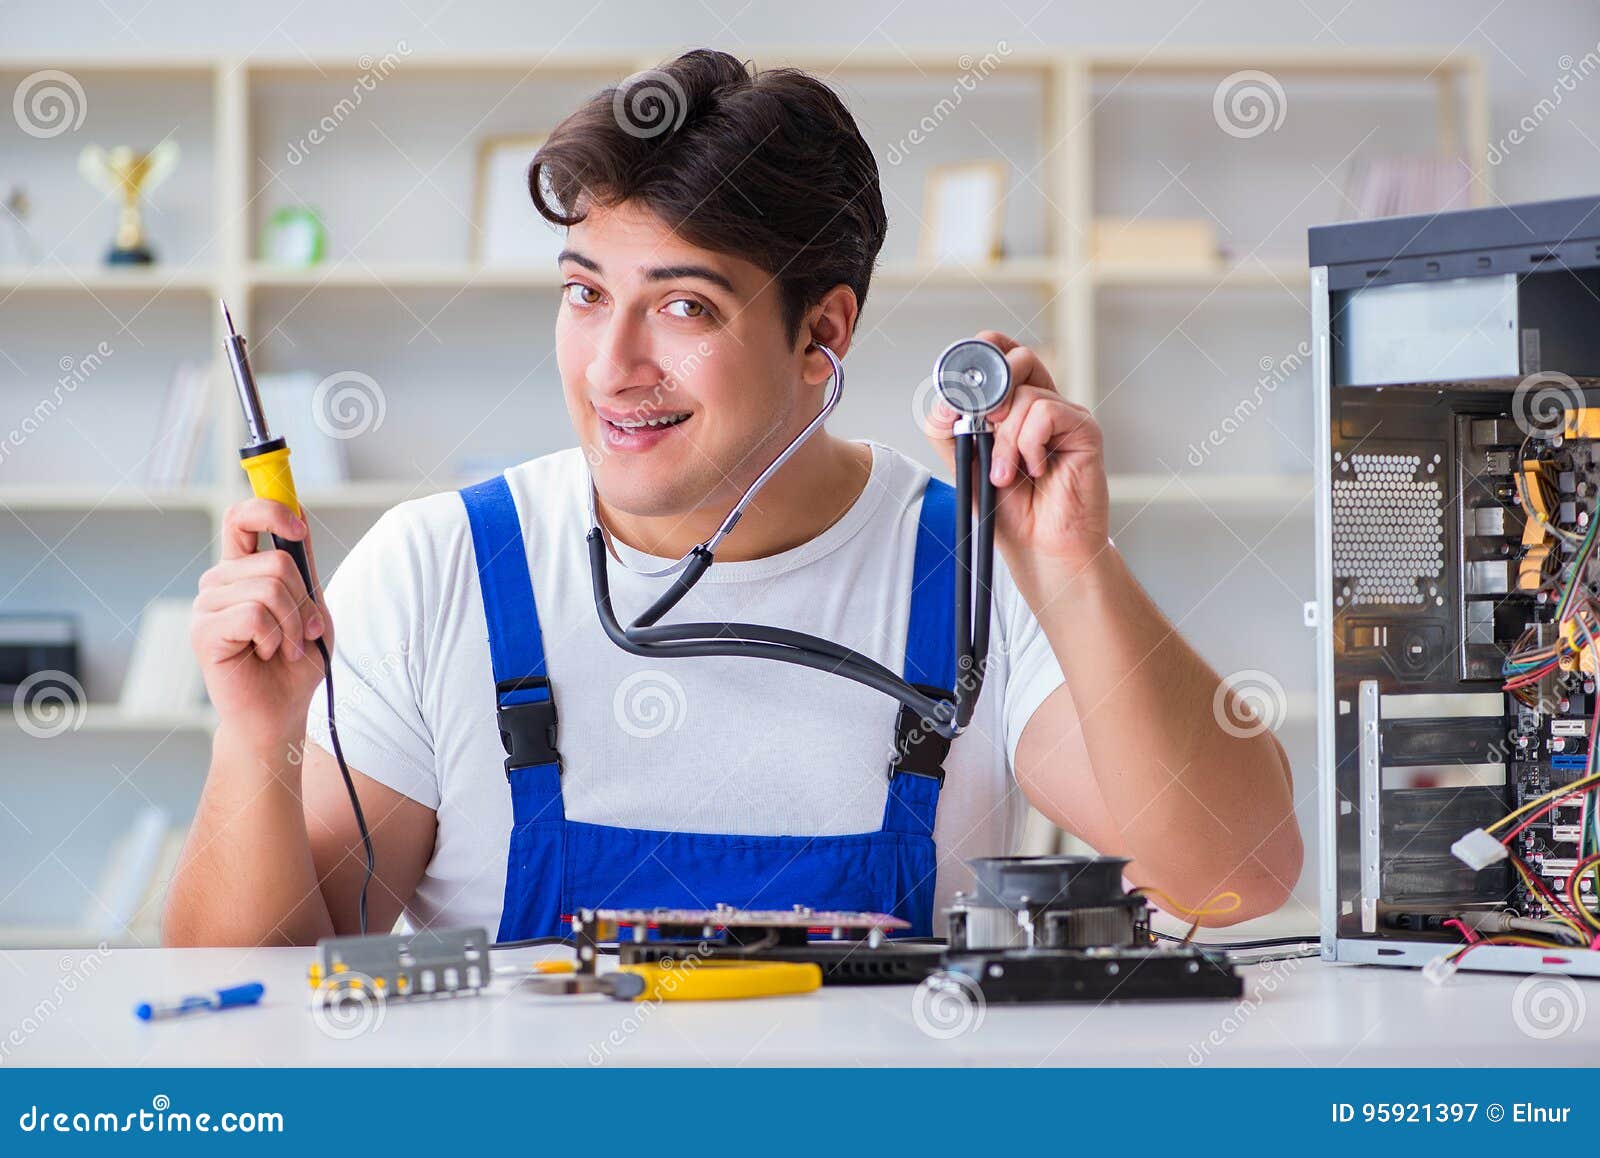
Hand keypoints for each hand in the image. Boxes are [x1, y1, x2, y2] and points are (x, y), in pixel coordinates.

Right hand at [190, 499, 329, 749]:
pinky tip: (267, 654)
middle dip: (304, 600)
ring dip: (293, 624)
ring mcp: (206, 606)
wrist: (280, 711)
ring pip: (269, 588)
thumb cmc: (294, 662)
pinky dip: (275, 637)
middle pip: (276, 561)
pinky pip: (254, 615)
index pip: (241, 518)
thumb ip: (302, 565)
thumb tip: (300, 512)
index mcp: (242, 570)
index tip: (298, 528)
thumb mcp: (311, 606)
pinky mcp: (203, 631)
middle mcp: (218, 583)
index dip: (270, 510)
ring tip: (286, 648)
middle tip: (304, 632)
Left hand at [925, 331, 1109, 577]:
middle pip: (1018, 358)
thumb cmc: (1008, 509)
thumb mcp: (962, 464)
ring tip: (1007, 474)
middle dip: (990, 393)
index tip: (962, 385)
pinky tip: (1036, 470)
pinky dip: (1029, 445)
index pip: (1002, 353)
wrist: (1037, 547)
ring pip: (1025, 395)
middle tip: (985, 429)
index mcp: (1015, 404)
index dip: (982, 354)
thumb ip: (948, 429)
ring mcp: (1065, 415)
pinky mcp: (1085, 430)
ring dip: (1005, 441)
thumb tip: (946, 401)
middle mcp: (1042, 402)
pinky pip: (1045, 413)